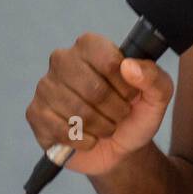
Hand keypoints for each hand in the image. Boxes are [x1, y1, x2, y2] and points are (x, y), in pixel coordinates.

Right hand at [25, 33, 174, 175]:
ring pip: (78, 112)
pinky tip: (88, 137)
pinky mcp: (36, 113)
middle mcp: (63, 60)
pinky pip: (61, 129)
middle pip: (93, 89)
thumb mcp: (156, 97)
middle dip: (115, 111)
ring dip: (101, 127)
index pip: (109, 61)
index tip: (130, 96)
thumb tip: (129, 66)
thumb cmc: (134, 114)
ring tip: (105, 126)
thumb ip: (154, 78)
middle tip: (118, 115)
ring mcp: (46, 86)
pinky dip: (83, 140)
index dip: (126, 87)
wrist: (119, 147)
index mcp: (90, 46)